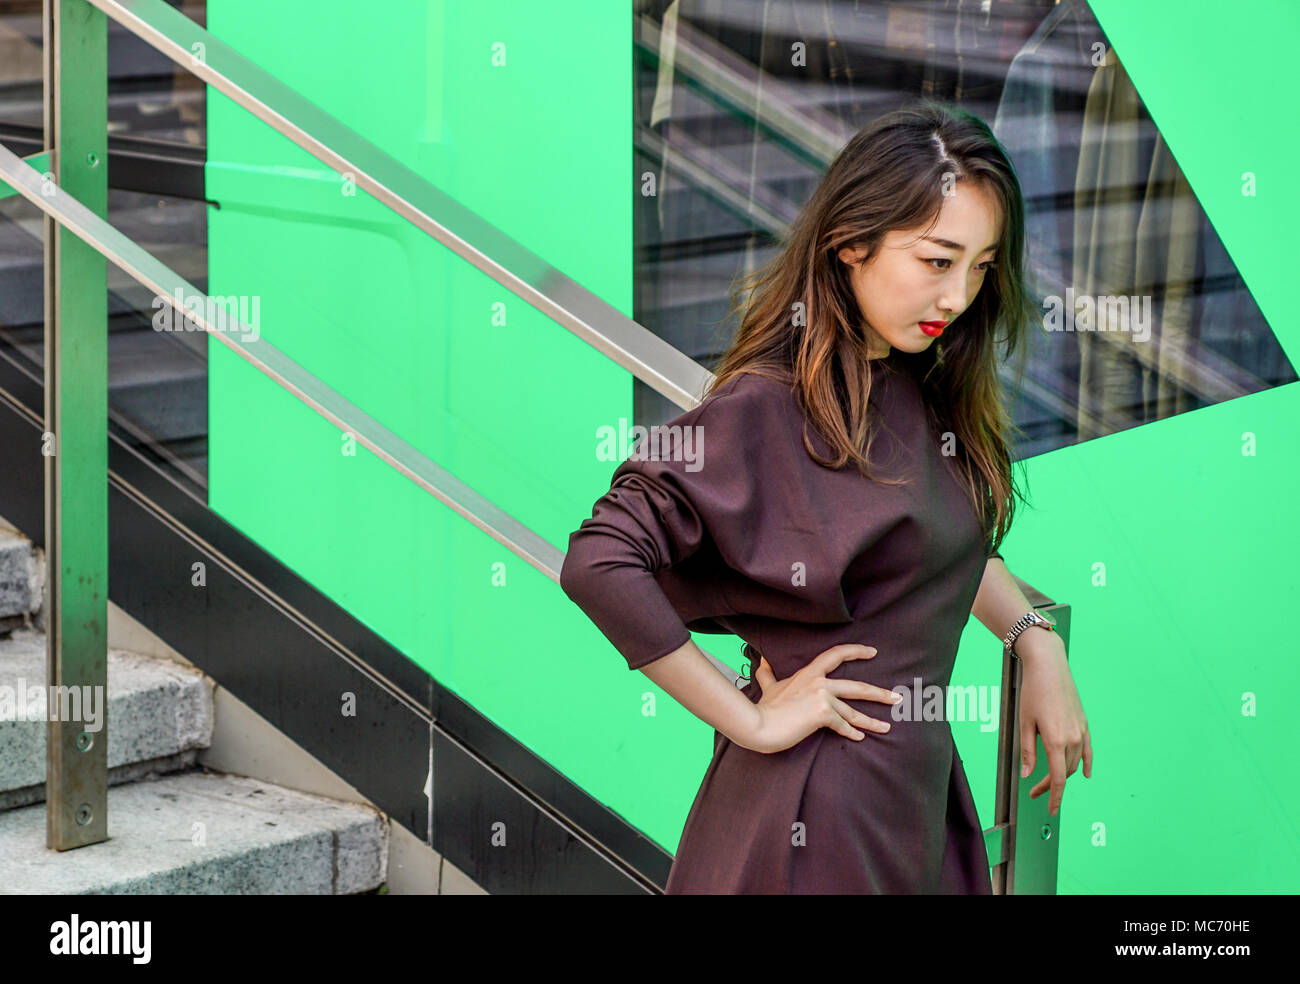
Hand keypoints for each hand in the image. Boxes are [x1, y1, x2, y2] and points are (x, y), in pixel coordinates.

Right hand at [742, 644, 902, 753]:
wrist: (759, 724)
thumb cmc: (765, 708)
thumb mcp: (768, 686)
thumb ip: (768, 673)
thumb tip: (763, 661)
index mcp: (809, 673)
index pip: (836, 655)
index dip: (856, 651)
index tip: (873, 652)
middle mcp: (819, 682)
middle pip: (857, 687)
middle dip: (879, 693)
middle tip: (897, 698)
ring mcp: (822, 698)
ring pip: (853, 711)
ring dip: (872, 720)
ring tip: (886, 726)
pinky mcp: (822, 714)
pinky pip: (842, 725)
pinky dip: (851, 732)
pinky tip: (860, 737)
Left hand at [1017, 635, 1091, 815]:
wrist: (1049, 667)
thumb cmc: (1033, 692)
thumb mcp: (1024, 723)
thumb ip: (1027, 751)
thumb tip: (1027, 774)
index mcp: (1056, 741)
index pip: (1057, 778)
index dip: (1053, 796)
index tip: (1049, 809)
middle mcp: (1072, 739)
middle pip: (1064, 772)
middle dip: (1050, 786)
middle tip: (1034, 792)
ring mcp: (1080, 731)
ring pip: (1074, 762)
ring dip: (1063, 774)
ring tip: (1048, 781)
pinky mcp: (1084, 723)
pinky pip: (1087, 750)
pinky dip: (1086, 763)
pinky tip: (1085, 773)